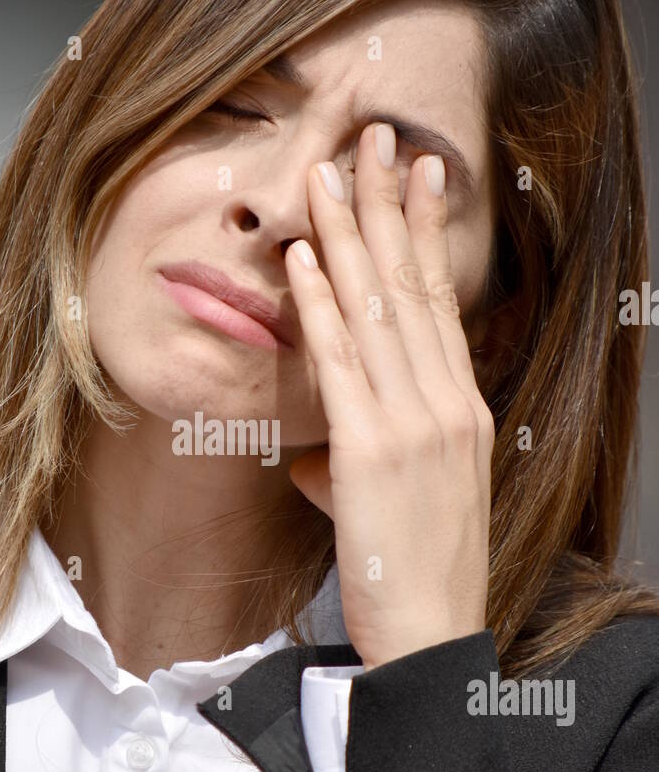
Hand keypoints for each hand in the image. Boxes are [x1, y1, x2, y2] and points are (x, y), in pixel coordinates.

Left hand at [285, 122, 493, 670]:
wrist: (432, 636)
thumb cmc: (417, 573)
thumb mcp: (403, 501)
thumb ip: (362, 460)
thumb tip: (314, 452)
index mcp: (463, 409)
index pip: (440, 302)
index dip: (426, 233)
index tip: (418, 174)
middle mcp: (448, 403)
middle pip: (413, 286)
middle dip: (390, 204)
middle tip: (376, 136)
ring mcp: (414, 423)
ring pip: (378, 309)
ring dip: (351, 232)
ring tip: (331, 169)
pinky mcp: (373, 450)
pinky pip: (342, 361)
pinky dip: (322, 302)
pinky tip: (307, 254)